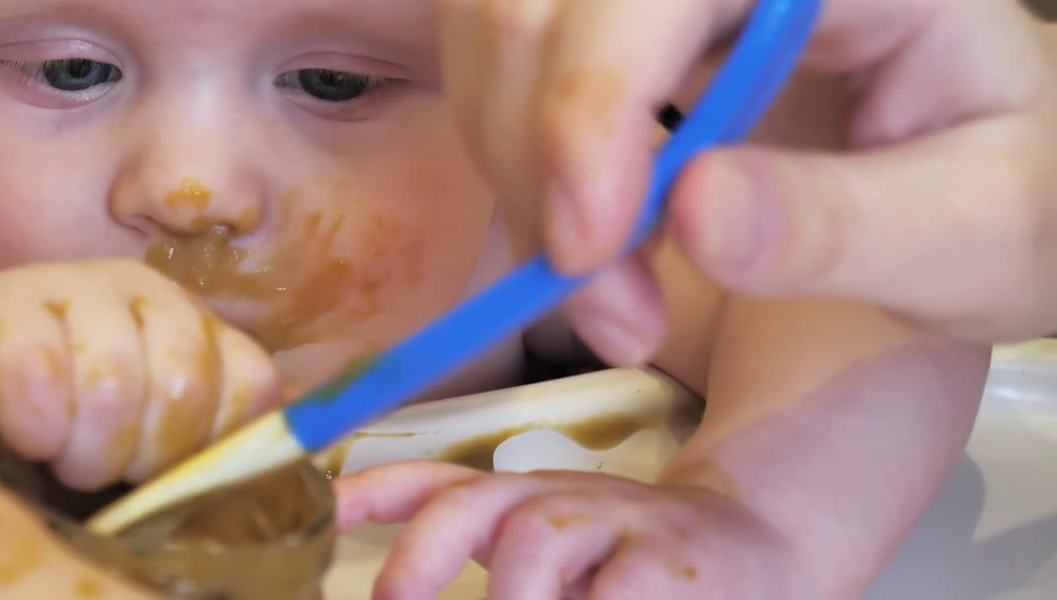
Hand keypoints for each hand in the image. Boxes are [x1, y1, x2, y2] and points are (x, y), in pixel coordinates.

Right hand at [0, 259, 280, 489]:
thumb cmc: (46, 445)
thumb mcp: (139, 456)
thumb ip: (213, 467)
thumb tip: (319, 528)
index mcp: (189, 330)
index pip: (252, 386)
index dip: (217, 450)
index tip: (169, 478)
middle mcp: (140, 294)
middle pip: (188, 385)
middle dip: (144, 457)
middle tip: (100, 472)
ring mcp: (69, 288)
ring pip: (119, 383)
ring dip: (85, 450)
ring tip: (56, 454)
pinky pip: (40, 379)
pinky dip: (32, 427)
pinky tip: (15, 433)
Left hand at [338, 461, 796, 598]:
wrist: (753, 548)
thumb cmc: (618, 565)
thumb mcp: (532, 555)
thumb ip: (462, 548)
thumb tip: (399, 588)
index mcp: (512, 500)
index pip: (431, 486)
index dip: (371, 494)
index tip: (322, 510)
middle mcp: (556, 500)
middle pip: (478, 506)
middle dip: (423, 555)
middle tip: (395, 599)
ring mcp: (616, 524)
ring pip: (537, 539)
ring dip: (511, 592)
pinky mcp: (674, 563)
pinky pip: (621, 585)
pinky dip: (591, 599)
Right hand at [438, 0, 1056, 354]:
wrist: (995, 161)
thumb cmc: (1009, 190)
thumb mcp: (975, 239)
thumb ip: (845, 227)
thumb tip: (694, 211)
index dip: (596, 93)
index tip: (589, 249)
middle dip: (544, 167)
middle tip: (616, 315)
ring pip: (494, 12)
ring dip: (513, 166)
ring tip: (610, 284)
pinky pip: (491, 36)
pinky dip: (506, 146)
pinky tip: (588, 223)